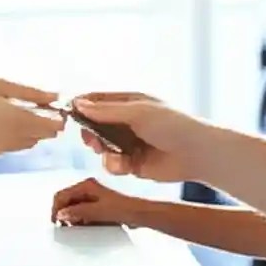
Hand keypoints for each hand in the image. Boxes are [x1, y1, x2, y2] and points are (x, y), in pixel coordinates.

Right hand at [0, 76, 64, 156]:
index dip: (59, 117)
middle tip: (35, 104)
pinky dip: (15, 135)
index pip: (53, 127)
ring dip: (31, 129)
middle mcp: (13, 138)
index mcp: (17, 119)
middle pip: (44, 136)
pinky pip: (14, 145)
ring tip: (14, 110)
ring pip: (30, 142)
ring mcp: (2, 148)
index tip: (53, 105)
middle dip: (45, 122)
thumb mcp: (1, 85)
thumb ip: (31, 93)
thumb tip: (56, 97)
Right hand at [51, 177, 144, 226]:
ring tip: (74, 229)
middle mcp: (87, 188)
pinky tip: (84, 227)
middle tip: (64, 228)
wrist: (138, 214)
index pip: (62, 195)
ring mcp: (92, 196)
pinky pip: (82, 212)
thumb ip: (77, 212)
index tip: (55, 223)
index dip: (56, 208)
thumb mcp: (97, 211)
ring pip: (74, 207)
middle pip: (67, 200)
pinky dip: (80, 220)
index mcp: (86, 185)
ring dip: (72, 218)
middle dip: (64, 214)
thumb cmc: (121, 209)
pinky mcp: (97, 205)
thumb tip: (60, 214)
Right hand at [71, 92, 211, 181]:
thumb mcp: (137, 112)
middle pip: (96, 126)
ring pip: (102, 147)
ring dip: (103, 151)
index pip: (98, 100)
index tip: (70, 113)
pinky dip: (115, 165)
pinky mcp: (133, 164)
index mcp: (130, 103)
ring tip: (109, 152)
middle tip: (91, 139)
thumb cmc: (172, 125)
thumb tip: (79, 104)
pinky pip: (113, 165)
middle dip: (91, 133)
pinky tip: (125, 165)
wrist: (196, 154)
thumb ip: (106, 111)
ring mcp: (130, 143)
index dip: (83, 106)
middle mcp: (128, 122)